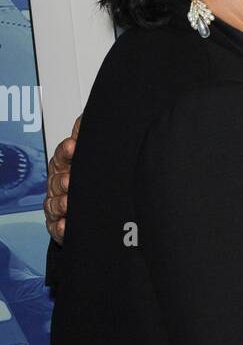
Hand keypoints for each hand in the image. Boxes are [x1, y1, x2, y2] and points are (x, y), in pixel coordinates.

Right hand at [44, 117, 79, 242]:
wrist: (85, 211)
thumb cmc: (84, 180)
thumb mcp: (86, 157)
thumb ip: (85, 138)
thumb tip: (87, 116)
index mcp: (65, 166)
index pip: (62, 156)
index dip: (66, 151)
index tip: (72, 146)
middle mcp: (58, 185)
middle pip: (56, 180)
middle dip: (62, 179)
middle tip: (70, 179)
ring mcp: (57, 206)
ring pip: (54, 203)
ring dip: (60, 203)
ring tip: (68, 203)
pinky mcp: (59, 226)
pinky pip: (57, 227)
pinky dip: (61, 227)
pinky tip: (66, 225)